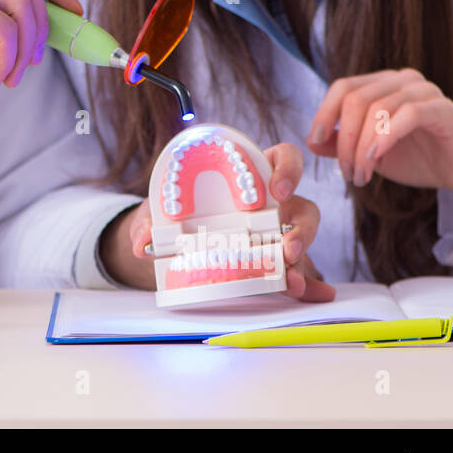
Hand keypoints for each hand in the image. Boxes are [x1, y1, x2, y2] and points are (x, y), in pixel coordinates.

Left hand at [101, 142, 335, 301]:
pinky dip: (306, 284)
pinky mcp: (274, 261)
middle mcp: (272, 202)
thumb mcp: (158, 213)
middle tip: (287, 248)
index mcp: (251, 175)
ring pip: (302, 240)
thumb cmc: (173, 213)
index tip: (279, 189)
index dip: (289, 169)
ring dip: (303, 260)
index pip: (283, 158)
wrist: (168, 244)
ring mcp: (276, 233)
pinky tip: (310, 293)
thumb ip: (149, 224)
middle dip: (301, 227)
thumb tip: (142, 243)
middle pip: (303, 206)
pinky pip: (297, 271)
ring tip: (291, 280)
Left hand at [307, 68, 452, 197]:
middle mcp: (402, 80)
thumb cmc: (415, 158)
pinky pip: (407, 114)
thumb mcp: (369, 153)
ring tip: (361, 175)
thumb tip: (311, 141)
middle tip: (347, 172)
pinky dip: (384, 138)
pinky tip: (375, 159)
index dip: (324, 113)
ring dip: (362, 147)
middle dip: (345, 140)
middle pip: (356, 99)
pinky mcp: (443, 108)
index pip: (343, 87)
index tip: (316, 141)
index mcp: (382, 85)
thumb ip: (341, 144)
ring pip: (378, 108)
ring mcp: (424, 91)